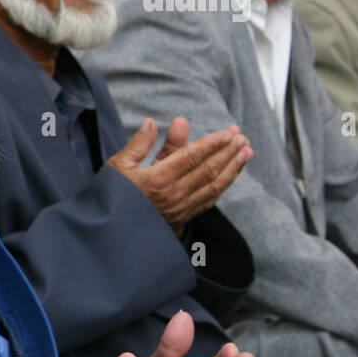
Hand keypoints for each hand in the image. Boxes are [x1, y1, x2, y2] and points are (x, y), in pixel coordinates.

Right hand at [106, 117, 251, 234]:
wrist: (111, 233)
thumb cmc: (112, 196)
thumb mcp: (118, 166)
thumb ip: (139, 144)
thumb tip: (152, 123)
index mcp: (159, 178)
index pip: (193, 156)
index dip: (213, 143)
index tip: (229, 132)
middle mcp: (175, 194)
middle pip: (209, 169)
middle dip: (228, 152)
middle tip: (242, 137)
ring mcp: (182, 208)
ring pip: (214, 185)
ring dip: (233, 167)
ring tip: (246, 152)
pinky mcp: (183, 218)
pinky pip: (209, 199)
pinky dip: (223, 185)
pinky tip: (230, 175)